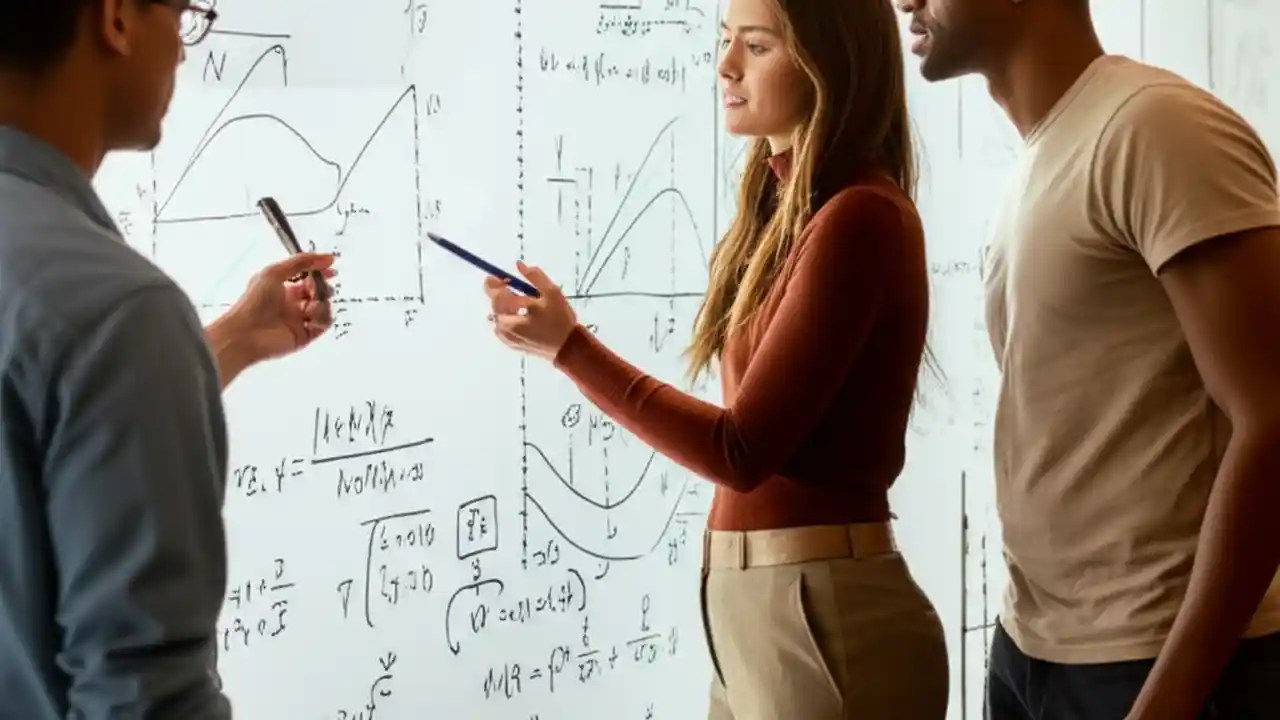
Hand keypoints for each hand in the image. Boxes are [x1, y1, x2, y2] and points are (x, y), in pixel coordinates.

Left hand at [209, 252, 335, 374]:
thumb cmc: (255, 301)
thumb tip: (328, 257)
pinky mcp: (306, 335)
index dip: (320, 272)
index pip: (308, 278)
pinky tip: (310, 318)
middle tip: (316, 289)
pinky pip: (324, 324)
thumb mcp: (274, 272)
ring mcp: (300, 320)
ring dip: (321, 303)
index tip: (331, 269)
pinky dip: (321, 318)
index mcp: (284, 288)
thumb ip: (301, 262)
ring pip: (324, 307)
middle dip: (323, 288)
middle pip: (319, 292)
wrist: (246, 334)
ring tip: (309, 307)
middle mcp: (293, 303)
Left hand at [485, 260, 576, 360]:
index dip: (495, 281)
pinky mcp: (510, 344)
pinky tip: (526, 320)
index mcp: (512, 311)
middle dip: (505, 295)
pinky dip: (510, 320)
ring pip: (499, 315)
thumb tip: (519, 264)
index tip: (504, 277)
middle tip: (521, 291)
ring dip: (508, 308)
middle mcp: (504, 325)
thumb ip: (534, 276)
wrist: (567, 347)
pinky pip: (503, 327)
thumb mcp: (552, 292)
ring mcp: (506, 337)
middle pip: (495, 304)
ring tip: (526, 308)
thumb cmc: (560, 318)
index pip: (493, 292)